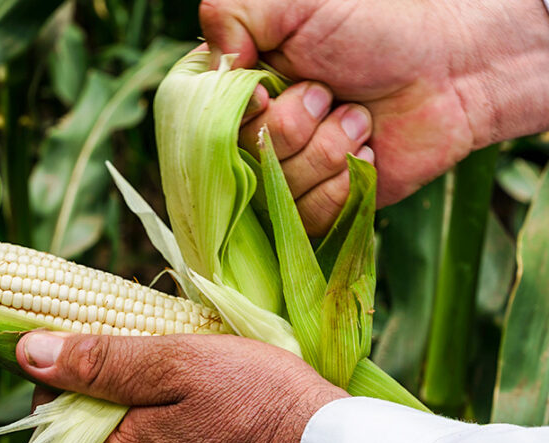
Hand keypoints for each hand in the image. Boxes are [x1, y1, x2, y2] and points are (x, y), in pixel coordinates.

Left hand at [16, 332, 348, 442]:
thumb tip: (29, 351)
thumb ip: (100, 360)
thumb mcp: (176, 362)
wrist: (322, 439)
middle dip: (91, 381)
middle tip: (127, 346)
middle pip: (78, 424)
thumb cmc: (253, 398)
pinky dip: (146, 409)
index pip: (48, 414)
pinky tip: (174, 390)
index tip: (84, 337)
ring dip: (120, 393)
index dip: (58, 369)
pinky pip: (143, 436)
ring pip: (110, 429)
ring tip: (154, 364)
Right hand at [201, 0, 548, 234]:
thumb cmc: (376, 26)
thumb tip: (217, 65)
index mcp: (234, 82)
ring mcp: (282, 172)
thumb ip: (230, 13)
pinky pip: (306, 217)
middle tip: (329, 91)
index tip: (268, 90)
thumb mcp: (293, 0)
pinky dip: (342, 183)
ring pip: (273, 191)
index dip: (232, 113)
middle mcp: (250, 129)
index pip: (195, 117)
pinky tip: (365, 150)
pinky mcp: (317, 206)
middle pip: (235, 157)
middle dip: (292, 124)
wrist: (451, 69)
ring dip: (327, 149)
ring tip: (356, 116)